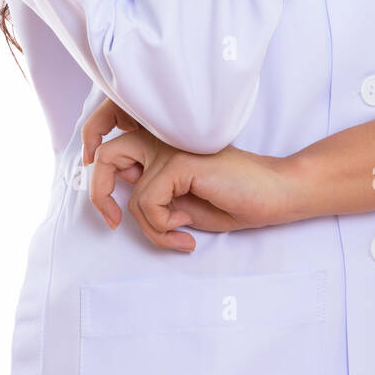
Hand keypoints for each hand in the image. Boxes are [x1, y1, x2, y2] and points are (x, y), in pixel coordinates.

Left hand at [81, 100, 295, 251]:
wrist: (274, 194)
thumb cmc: (234, 199)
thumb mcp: (182, 202)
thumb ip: (154, 195)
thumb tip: (124, 200)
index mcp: (163, 144)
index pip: (114, 149)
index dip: (100, 179)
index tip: (111, 213)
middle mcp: (163, 138)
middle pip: (106, 155)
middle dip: (99, 193)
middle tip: (112, 222)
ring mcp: (171, 147)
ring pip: (131, 192)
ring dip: (150, 227)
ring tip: (177, 236)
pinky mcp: (180, 161)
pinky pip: (148, 202)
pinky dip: (162, 227)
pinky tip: (186, 234)